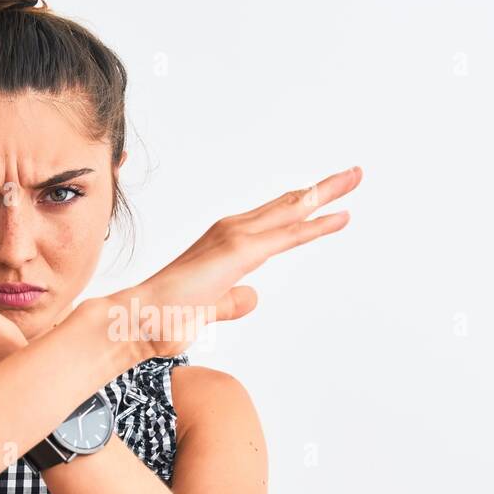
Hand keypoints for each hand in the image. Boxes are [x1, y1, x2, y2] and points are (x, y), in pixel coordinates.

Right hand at [116, 166, 360, 357]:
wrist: (137, 319)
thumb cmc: (165, 318)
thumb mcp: (210, 309)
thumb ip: (233, 301)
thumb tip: (254, 296)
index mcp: (226, 244)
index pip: (273, 221)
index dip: (302, 209)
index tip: (330, 201)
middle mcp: (231, 232)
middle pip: (287, 205)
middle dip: (322, 189)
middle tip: (355, 174)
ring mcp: (234, 238)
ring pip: (291, 211)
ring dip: (325, 194)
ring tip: (356, 177)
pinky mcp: (237, 253)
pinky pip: (286, 236)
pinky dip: (314, 225)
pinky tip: (339, 216)